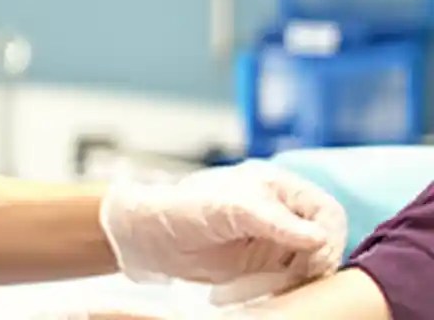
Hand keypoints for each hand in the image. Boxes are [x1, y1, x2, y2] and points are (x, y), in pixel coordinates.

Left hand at [99, 162, 345, 288]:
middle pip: (327, 240)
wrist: (151, 238)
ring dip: (304, 278)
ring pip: (313, 263)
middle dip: (317, 261)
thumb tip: (319, 238)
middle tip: (297, 278)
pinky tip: (270, 292)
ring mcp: (275, 240)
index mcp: (278, 187)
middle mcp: (281, 213)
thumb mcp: (230, 210)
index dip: (328, 236)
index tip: (314, 258)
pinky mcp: (264, 265)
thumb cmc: (184, 210)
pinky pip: (292, 280)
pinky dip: (289, 289)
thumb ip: (275, 223)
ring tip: (280, 286)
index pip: (327, 212)